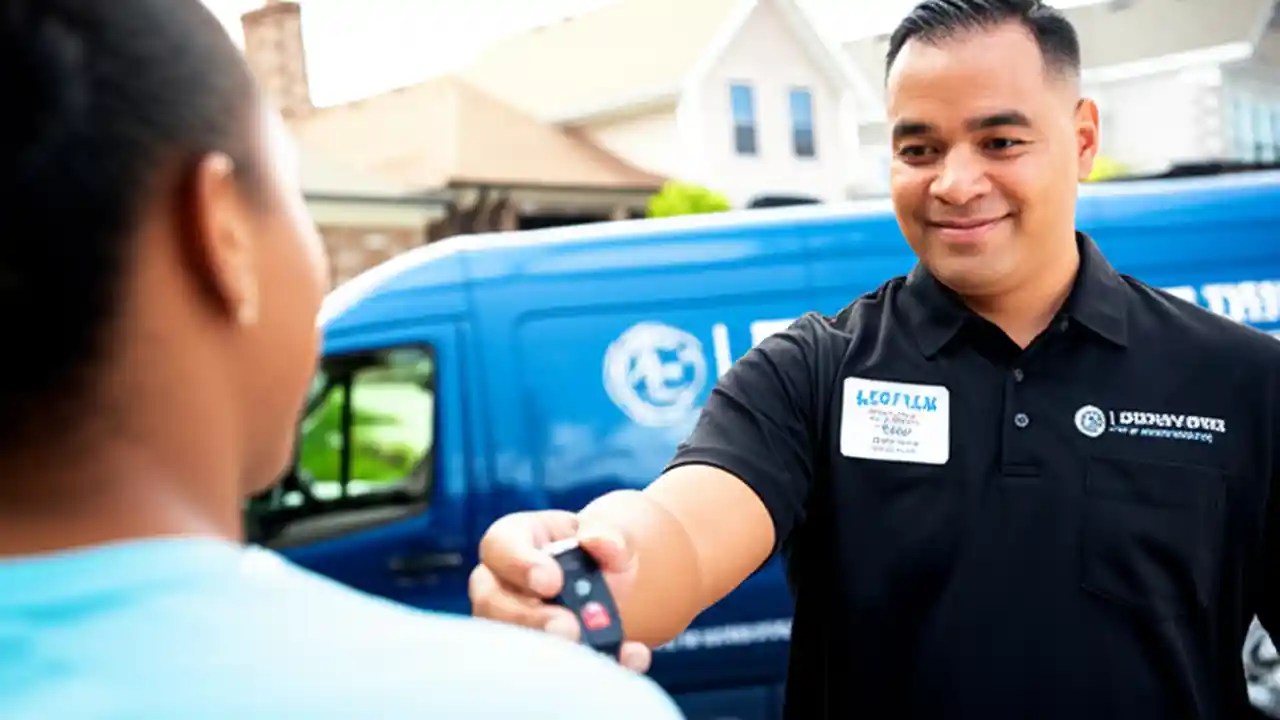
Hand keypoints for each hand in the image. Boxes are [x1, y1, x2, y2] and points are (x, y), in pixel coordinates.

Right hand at [469, 509, 651, 672]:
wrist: (600, 586)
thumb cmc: (590, 553)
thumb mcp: (605, 534)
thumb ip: (608, 535)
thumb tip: (600, 542)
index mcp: (509, 542)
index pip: (499, 547)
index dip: (522, 565)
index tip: (553, 581)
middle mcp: (495, 585)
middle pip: (493, 602)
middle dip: (532, 619)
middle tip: (568, 629)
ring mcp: (504, 625)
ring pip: (507, 643)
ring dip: (548, 652)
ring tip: (590, 654)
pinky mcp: (522, 657)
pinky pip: (538, 670)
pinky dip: (587, 670)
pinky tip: (623, 659)